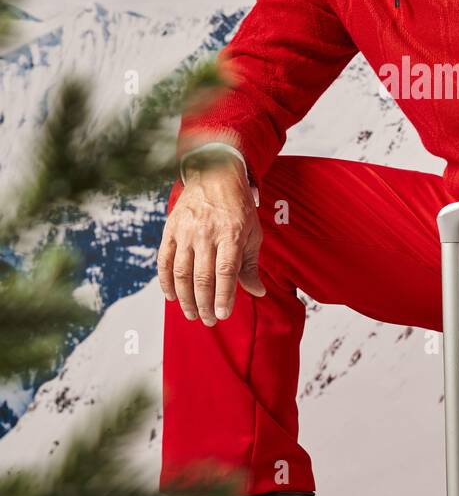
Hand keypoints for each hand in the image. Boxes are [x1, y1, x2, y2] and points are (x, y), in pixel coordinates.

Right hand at [157, 156, 265, 325]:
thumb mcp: (252, 232)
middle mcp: (206, 233)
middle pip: (202, 277)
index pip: (225, 273)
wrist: (214, 174)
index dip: (223, 297)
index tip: (222, 315)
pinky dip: (166, 282)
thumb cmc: (238, 207)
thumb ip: (250, 265)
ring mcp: (185, 231)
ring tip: (192, 314)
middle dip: (205, 304)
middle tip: (208, 321)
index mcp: (230, 234)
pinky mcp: (170, 230)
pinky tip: (172, 297)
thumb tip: (258, 292)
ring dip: (185, 298)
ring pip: (181, 273)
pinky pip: (164, 261)